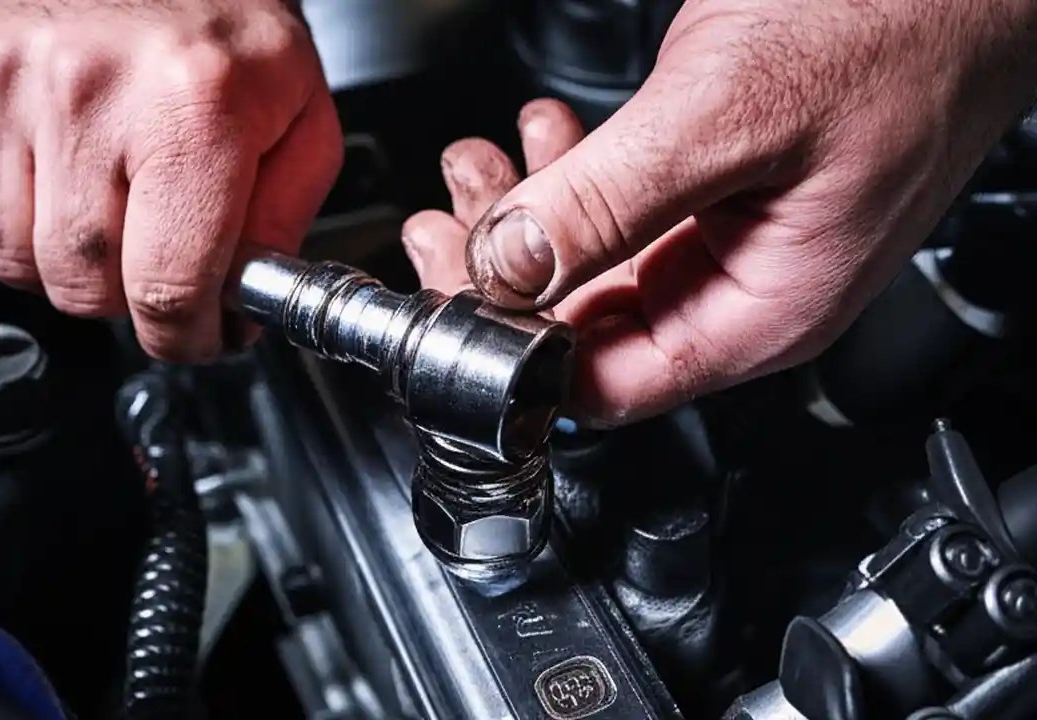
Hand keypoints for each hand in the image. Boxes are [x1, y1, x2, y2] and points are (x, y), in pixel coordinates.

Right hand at [0, 0, 341, 361]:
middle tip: (151, 260)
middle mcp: (91, 90)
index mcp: (195, 106)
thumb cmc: (226, 29)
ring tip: (97, 212)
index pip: (167, 287)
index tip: (192, 335)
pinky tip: (35, 188)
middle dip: (126, 298)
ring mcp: (7, 81)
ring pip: (9, 258)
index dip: (184, 337)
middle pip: (83, 284)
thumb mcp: (301, 121)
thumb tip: (235, 309)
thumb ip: (280, 224)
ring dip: (56, 264)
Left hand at [406, 0, 1036, 425]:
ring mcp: (736, 238)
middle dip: (504, 276)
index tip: (455, 297)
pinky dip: (569, 180)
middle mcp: (748, 289)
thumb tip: (507, 267)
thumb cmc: (899, 24)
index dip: (518, 351)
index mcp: (765, 309)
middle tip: (446, 224)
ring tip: (479, 166)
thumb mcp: (729, 116)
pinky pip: (625, 211)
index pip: (611, 383)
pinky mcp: (725, 187)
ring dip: (526, 219)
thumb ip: (609, 201)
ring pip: (597, 264)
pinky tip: (542, 137)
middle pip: (589, 327)